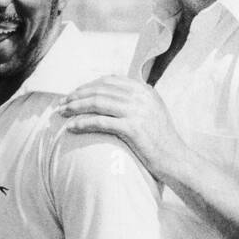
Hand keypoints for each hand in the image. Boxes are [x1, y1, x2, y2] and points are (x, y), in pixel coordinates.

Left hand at [59, 76, 188, 181]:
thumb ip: (136, 100)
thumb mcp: (152, 111)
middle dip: (77, 95)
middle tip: (62, 103)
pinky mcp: (133, 128)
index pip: (110, 80)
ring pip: (98, 103)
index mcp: (145, 90)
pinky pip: (100, 122)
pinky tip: (72, 128)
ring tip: (62, 113)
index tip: (74, 94)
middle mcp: (141, 97)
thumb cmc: (161, 139)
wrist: (176, 158)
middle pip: (100, 90)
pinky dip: (83, 123)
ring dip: (76, 107)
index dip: (88, 85)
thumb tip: (110, 94)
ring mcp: (138, 111)